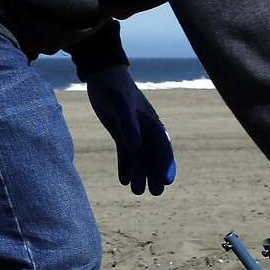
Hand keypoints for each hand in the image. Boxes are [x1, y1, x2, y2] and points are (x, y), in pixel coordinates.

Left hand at [86, 65, 175, 195]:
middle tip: (155, 193)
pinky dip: (126, 166)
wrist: (103, 76)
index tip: (167, 181)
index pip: (162, 147)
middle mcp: (145, 130)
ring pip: (139, 158)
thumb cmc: (115, 88)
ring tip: (137, 192)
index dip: (165, 164)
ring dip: (139, 174)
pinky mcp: (121, 133)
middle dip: (155, 174)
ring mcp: (133, 132)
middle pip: (153, 156)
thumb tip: (136, 147)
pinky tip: (124, 181)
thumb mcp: (121, 105)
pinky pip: (125, 154)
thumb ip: (129, 125)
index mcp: (151, 122)